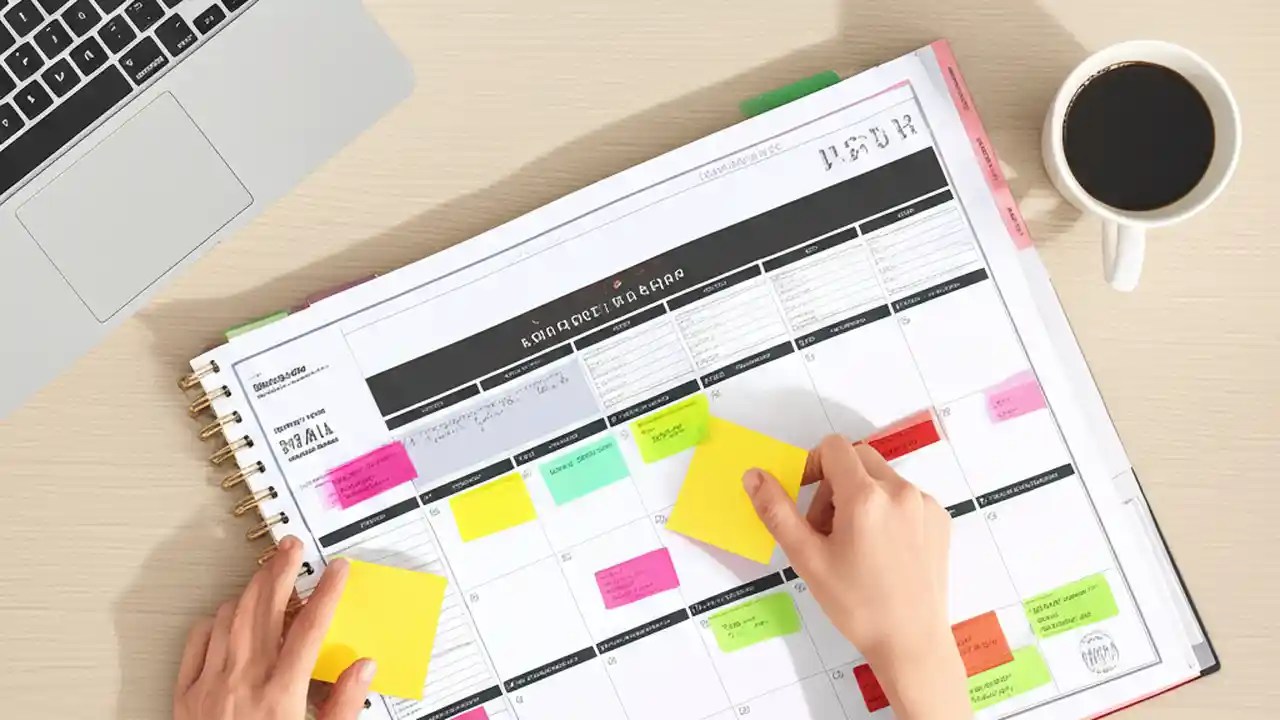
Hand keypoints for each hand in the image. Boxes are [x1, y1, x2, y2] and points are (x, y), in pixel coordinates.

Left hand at [174, 537, 374, 719]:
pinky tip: (226, 616)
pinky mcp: (184, 697)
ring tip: (265, 574)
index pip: (310, 627)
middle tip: (290, 547)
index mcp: (280, 695)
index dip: (327, 592)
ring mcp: (209, 687)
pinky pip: (197, 643)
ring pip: (228, 619)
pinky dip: (213, 621)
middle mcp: (242, 683)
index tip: (337, 570)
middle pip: (263, 609)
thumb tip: (363, 667)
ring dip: (248, 590)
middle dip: (279, 571)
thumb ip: (342, 705)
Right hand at [744, 435, 968, 719]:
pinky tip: (881, 552)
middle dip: (834, 483)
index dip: (812, 466)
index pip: (833, 448)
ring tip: (853, 545)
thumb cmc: (856, 605)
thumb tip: (754, 475)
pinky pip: (905, 498)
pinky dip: (886, 512)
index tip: (804, 498)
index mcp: (866, 496)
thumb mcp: (807, 558)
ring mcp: (924, 505)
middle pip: (857, 459)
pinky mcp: (940, 520)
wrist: (910, 642)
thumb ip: (777, 511)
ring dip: (860, 498)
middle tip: (825, 529)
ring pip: (881, 480)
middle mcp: (900, 491)